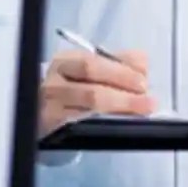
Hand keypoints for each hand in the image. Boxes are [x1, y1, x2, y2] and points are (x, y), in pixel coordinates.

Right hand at [38, 49, 156, 137]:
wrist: (41, 109)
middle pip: (90, 83)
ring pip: (89, 104)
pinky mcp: (55, 125)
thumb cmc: (71, 85)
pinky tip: (122, 120)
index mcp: (65, 61)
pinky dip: (107, 121)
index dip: (120, 70)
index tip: (144, 77)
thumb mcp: (89, 68)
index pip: (92, 62)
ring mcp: (53, 106)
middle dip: (122, 89)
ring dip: (121, 105)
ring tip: (142, 108)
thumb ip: (117, 62)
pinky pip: (84, 122)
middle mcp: (56, 82)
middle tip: (146, 95)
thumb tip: (143, 62)